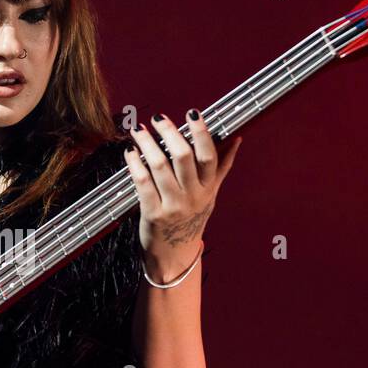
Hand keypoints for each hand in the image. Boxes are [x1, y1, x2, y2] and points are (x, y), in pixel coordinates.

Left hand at [124, 110, 241, 279]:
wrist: (175, 254)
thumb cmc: (192, 219)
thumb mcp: (211, 194)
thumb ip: (223, 166)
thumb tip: (237, 139)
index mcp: (208, 188)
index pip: (208, 155)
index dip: (201, 132)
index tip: (192, 113)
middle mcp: (192, 196)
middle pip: (183, 156)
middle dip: (170, 132)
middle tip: (158, 118)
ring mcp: (172, 205)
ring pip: (159, 165)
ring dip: (147, 143)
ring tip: (138, 130)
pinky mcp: (152, 213)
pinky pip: (142, 182)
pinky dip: (134, 163)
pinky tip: (130, 152)